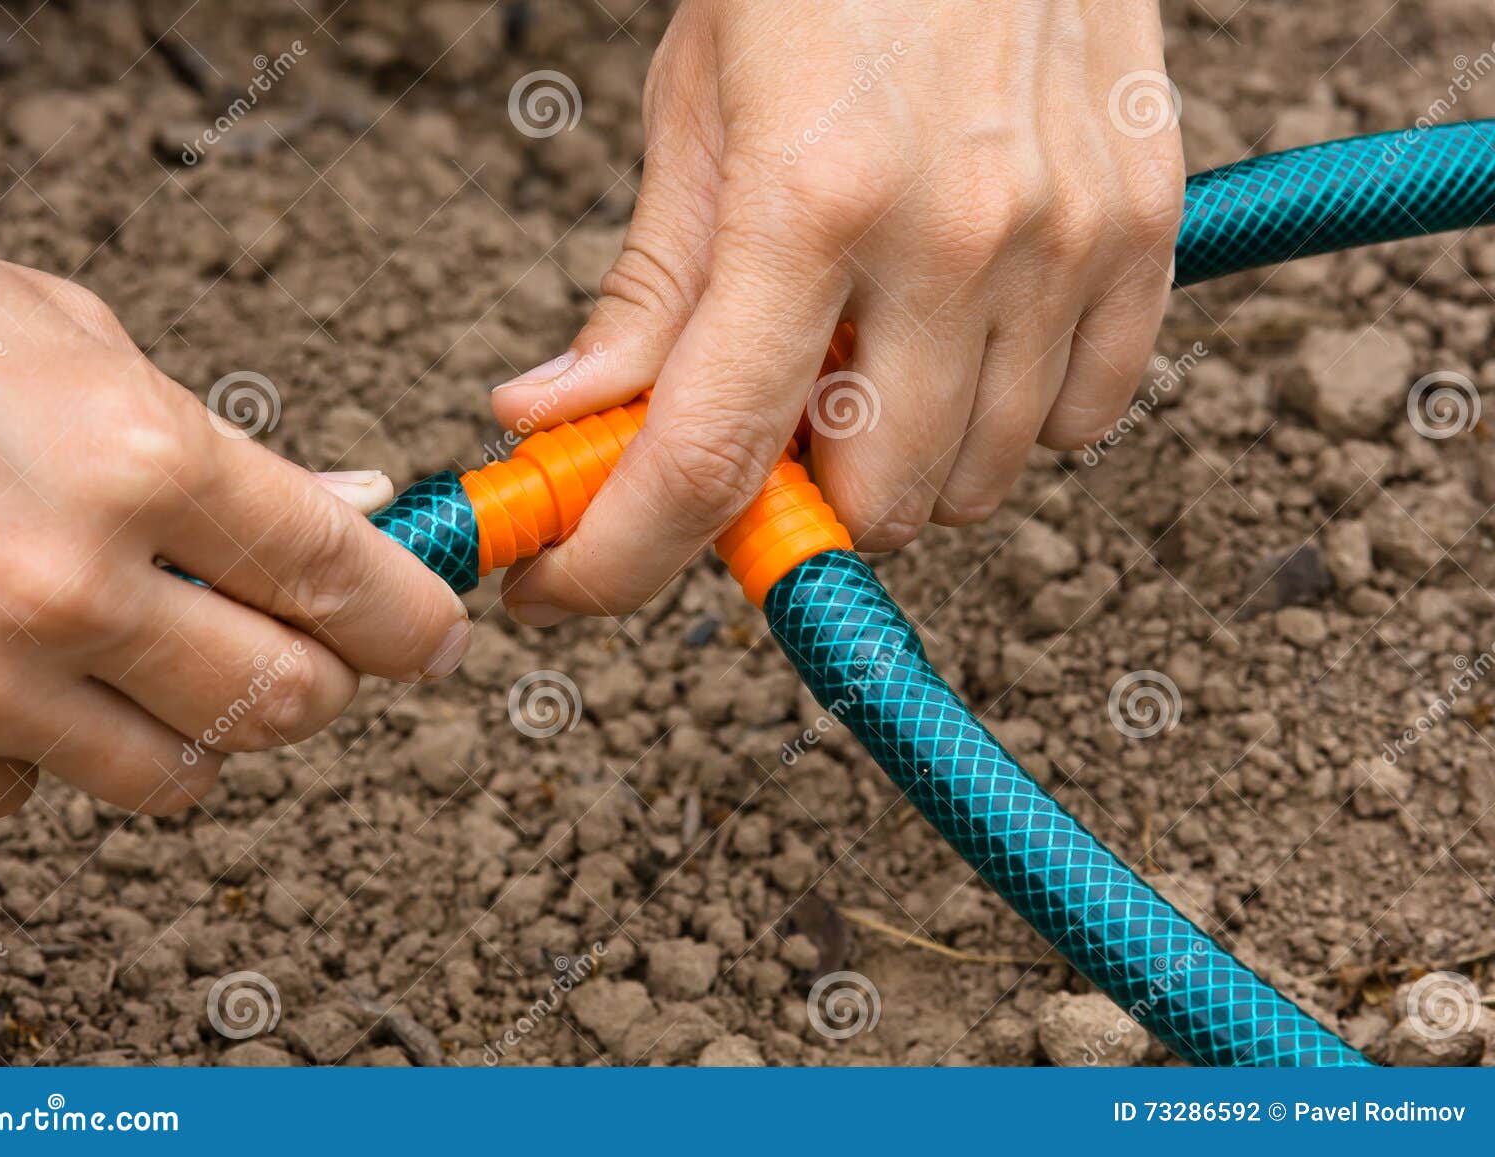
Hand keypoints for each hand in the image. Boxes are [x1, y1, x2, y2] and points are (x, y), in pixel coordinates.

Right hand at [0, 236, 469, 825]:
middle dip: (320, 679)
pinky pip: (35, 794)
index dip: (414, 615)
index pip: (341, 576)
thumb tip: (352, 509)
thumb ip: (223, 448)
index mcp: (133, 458)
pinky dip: (42, 745)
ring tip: (130, 644)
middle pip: (286, 701)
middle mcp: (65, 587)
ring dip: (187, 720)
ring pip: (178, 772)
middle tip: (304, 646)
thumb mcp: (67, 344)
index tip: (435, 631)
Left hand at [493, 0, 1181, 621]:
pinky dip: (1011, 423)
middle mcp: (953, 234)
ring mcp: (1066, 237)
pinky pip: (1087, 419)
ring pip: (979, 482)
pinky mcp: (1143, 227)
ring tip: (863, 366)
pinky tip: (960, 347)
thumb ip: (646, 290)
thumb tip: (557, 414)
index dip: (621, 556)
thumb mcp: (695, 110)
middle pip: (866, 504)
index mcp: (807, 196)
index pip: (707, 455)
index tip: (570, 588)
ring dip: (898, 467)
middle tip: (760, 434)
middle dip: (790, 505)